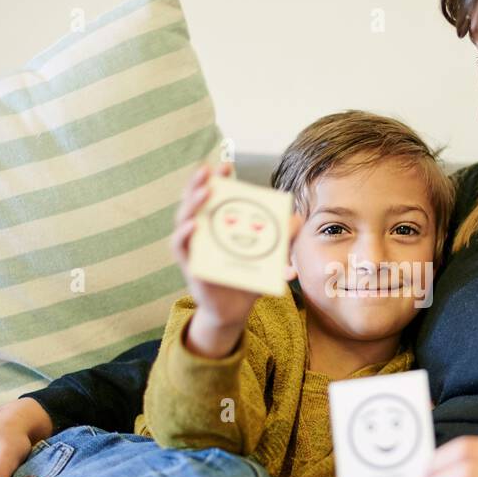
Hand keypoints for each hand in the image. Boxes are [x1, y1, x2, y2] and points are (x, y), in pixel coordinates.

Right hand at [170, 162, 304, 340]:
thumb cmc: (248, 278)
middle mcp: (202, 231)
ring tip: (205, 192)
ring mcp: (193, 247)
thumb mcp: (269, 257)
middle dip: (199, 183)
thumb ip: (282, 239)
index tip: (226, 165)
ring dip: (192, 203)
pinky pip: (181, 247)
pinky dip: (184, 234)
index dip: (216, 179)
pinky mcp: (189, 265)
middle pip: (194, 201)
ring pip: (184, 219)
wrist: (236, 311)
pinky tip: (193, 225)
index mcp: (218, 224)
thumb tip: (296, 218)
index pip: (213, 195)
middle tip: (209, 171)